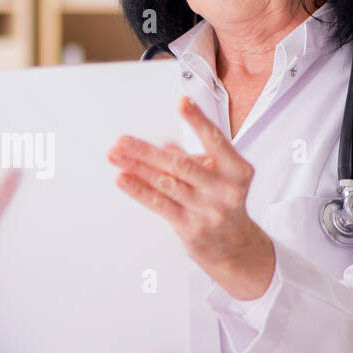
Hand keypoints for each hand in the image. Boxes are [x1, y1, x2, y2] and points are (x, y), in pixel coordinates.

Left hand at [108, 96, 274, 299]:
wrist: (236, 249)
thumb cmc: (224, 205)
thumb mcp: (218, 177)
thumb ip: (193, 159)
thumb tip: (164, 145)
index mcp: (237, 171)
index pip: (216, 141)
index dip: (198, 121)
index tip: (182, 102)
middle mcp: (225, 190)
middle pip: (180, 164)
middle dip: (146, 150)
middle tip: (123, 140)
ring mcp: (208, 210)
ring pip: (166, 183)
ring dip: (137, 167)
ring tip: (116, 156)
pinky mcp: (191, 227)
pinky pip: (160, 204)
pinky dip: (139, 190)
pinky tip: (124, 179)